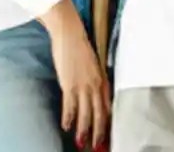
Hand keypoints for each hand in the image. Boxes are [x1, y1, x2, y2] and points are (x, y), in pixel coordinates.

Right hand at [43, 6, 110, 149]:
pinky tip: (66, 127)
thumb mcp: (93, 65)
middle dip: (98, 132)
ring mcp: (83, 85)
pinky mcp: (69, 84)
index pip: (107, 106)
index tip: (107, 134)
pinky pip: (70, 106)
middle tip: (98, 146)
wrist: (70, 33)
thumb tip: (92, 93)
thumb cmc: (80, 47)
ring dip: (84, 130)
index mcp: (102, 79)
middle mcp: (95, 85)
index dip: (107, 122)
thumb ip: (95, 79)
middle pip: (99, 113)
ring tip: (82, 142)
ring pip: (86, 113)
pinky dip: (69, 118)